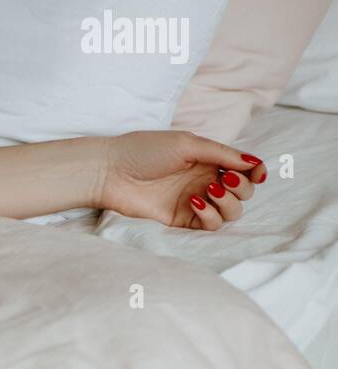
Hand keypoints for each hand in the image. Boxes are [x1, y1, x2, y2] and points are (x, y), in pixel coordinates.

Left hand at [99, 131, 267, 229]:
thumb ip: (221, 154)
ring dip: (229, 202)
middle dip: (242, 186)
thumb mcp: (186, 144)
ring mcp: (195, 201)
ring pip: (232, 211)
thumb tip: (253, 162)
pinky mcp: (182, 219)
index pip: (244, 169)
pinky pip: (211, 225)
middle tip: (224, 179)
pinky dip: (211, 215)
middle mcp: (205, 180)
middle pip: (243, 192)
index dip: (256, 172)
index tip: (258, 172)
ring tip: (210, 190)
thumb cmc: (144, 150)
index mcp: (207, 160)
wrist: (110, 171)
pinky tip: (196, 202)